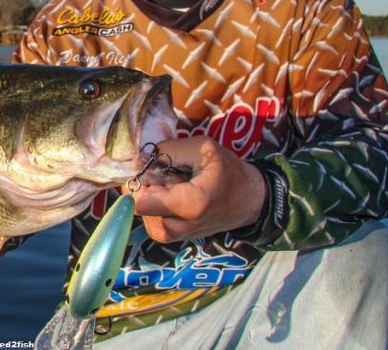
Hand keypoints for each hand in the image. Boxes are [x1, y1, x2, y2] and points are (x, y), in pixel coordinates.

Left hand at [129, 136, 265, 242]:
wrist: (249, 200)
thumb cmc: (228, 171)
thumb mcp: (203, 149)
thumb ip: (169, 150)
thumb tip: (139, 157)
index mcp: (190, 204)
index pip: (141, 201)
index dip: (138, 180)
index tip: (150, 167)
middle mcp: (179, 227)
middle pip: (138, 205)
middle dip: (145, 186)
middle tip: (166, 175)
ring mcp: (174, 237)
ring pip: (142, 213)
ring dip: (151, 195)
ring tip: (173, 185)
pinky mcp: (173, 238)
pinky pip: (150, 219)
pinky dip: (155, 205)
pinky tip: (172, 195)